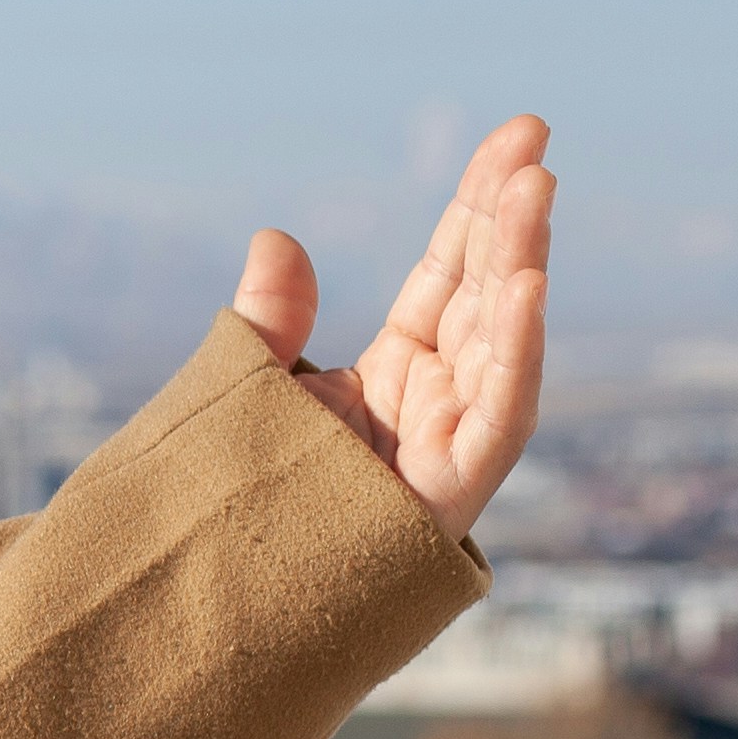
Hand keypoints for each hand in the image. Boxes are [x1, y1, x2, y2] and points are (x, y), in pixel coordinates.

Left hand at [228, 116, 553, 542]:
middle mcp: (434, 405)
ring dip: (521, 265)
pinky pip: (496, 419)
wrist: (203, 602)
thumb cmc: (234, 503)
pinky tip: (524, 286)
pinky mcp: (447, 497)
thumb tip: (279, 238)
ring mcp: (446, 450)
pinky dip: (513, 353)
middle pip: (483, 295)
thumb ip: (270, 321)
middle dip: (510, 218)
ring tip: (534, 189)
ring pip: (500, 344)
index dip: (479, 206)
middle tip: (532, 141)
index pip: (450, 272)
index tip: (517, 136)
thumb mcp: (243, 390)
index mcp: (395, 374)